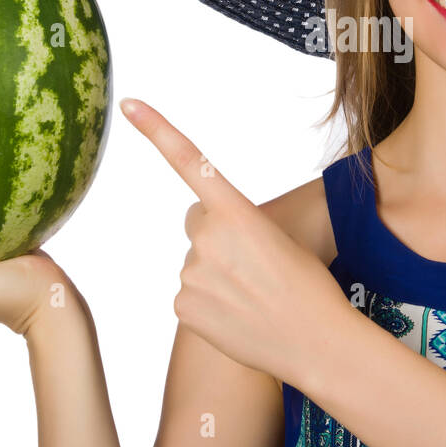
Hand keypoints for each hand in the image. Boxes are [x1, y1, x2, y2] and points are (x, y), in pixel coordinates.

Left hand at [121, 98, 353, 384]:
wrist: (316, 343)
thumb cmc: (309, 288)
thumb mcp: (281, 240)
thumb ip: (238, 226)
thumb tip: (202, 238)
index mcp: (238, 212)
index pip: (192, 162)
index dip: (157, 130)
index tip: (129, 103)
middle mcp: (207, 238)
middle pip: (199, 223)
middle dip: (219, 236)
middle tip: (255, 265)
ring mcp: (191, 274)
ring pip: (197, 262)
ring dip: (218, 274)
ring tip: (253, 296)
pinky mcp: (182, 307)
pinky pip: (191, 294)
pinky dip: (211, 303)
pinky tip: (238, 315)